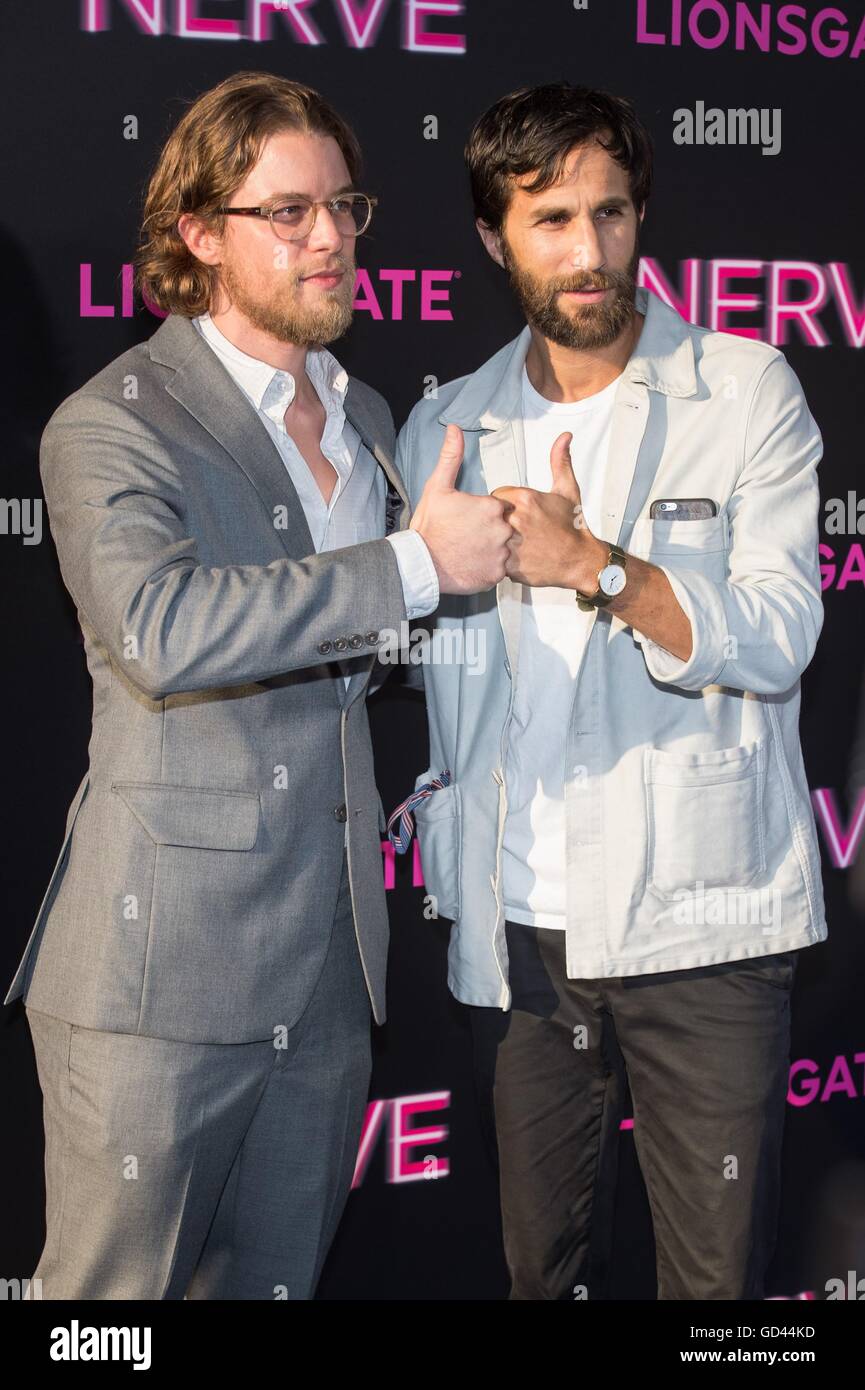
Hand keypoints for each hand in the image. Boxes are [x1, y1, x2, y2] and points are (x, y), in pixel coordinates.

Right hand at [410, 424, 514, 593]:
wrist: (421, 563)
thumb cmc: (429, 525)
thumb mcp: (437, 487)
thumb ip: (451, 457)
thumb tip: (454, 429)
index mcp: (492, 506)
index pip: (498, 508)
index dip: (482, 513)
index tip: (467, 520)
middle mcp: (502, 529)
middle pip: (504, 528)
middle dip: (489, 532)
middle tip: (467, 538)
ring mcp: (500, 553)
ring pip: (503, 549)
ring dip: (490, 550)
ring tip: (469, 552)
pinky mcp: (496, 574)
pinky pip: (498, 569)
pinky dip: (487, 568)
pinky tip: (471, 564)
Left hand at [492, 431, 606, 588]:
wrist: (580, 560)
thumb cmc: (573, 527)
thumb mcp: (567, 490)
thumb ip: (560, 461)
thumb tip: (564, 436)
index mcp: (525, 498)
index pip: (497, 496)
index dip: (506, 505)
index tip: (519, 513)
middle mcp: (516, 519)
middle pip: (490, 516)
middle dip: (499, 521)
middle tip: (518, 530)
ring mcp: (512, 543)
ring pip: (489, 536)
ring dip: (497, 539)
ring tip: (517, 544)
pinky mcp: (509, 564)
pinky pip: (492, 557)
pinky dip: (499, 558)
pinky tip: (515, 556)